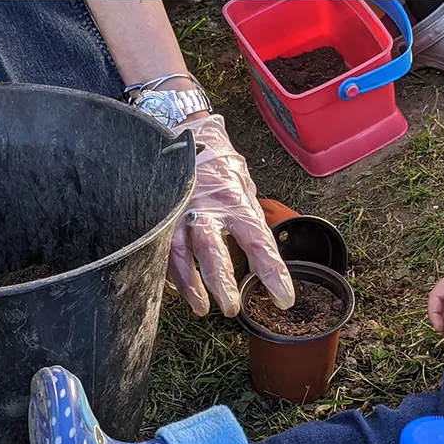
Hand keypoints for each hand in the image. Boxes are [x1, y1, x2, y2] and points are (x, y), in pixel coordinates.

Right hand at [167, 114, 293, 316]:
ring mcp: (178, 213)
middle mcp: (206, 209)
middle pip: (213, 251)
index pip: (259, 243)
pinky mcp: (159, 216)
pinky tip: (178, 289)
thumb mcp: (242, 188)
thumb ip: (250, 220)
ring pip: (180, 255)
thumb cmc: (219, 166)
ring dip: (191, 285)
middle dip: (222, 282)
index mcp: (235, 203)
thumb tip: (264, 255)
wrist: (184, 135)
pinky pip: (161, 249)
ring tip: (201, 308)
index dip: (273, 273)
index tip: (284, 299)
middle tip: (231, 308)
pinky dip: (170, 272)